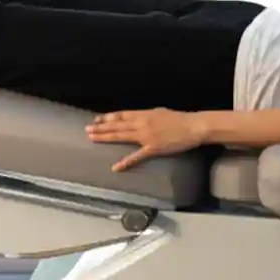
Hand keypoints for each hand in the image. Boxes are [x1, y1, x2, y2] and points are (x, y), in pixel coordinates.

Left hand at [86, 108, 207, 171]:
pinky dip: (126, 162)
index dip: (107, 118)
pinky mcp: (153, 149)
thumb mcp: (160, 112)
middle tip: (87, 130)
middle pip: (117, 126)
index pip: (121, 115)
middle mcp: (141, 124)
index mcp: (143, 114)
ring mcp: (146, 137)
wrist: (192, 127)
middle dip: (101, 128)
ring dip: (106, 138)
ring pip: (122, 136)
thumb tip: (138, 117)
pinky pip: (137, 156)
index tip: (96, 119)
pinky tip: (116, 167)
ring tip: (93, 138)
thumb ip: (147, 115)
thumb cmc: (179, 119)